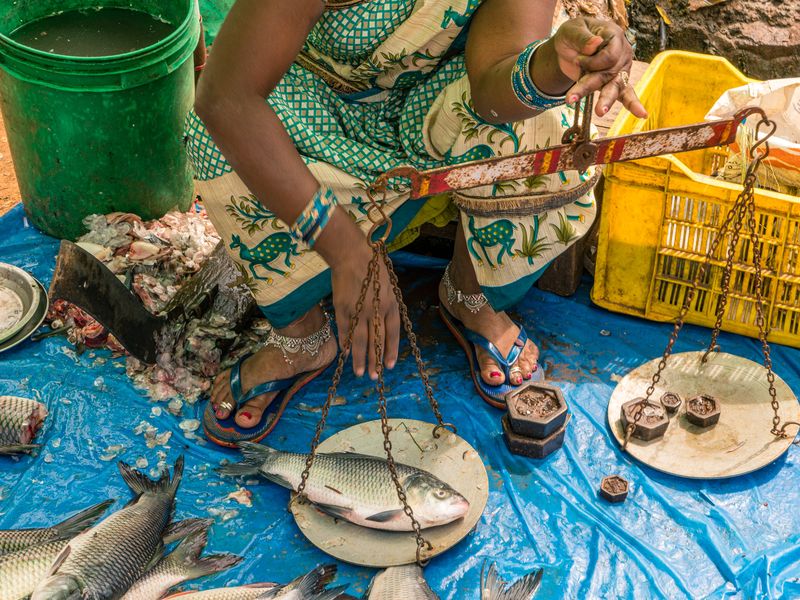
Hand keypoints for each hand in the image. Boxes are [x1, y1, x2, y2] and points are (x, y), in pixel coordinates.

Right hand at [329, 237, 399, 379]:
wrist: (352, 253)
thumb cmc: (371, 265)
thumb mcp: (387, 284)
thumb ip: (385, 303)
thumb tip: (382, 320)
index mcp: (391, 303)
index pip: (393, 332)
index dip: (391, 349)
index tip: (390, 364)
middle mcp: (377, 310)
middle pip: (378, 339)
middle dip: (377, 360)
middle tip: (375, 376)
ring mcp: (360, 310)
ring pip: (362, 339)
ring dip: (362, 358)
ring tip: (361, 374)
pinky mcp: (344, 308)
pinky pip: (345, 329)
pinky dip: (346, 342)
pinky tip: (347, 355)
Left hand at [552, 17, 646, 118]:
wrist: (568, 47)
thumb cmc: (572, 36)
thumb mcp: (571, 31)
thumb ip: (582, 38)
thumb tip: (596, 43)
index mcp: (614, 36)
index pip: (609, 56)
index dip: (592, 62)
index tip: (577, 60)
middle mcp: (621, 53)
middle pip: (610, 74)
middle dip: (589, 86)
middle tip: (572, 98)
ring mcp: (620, 69)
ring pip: (615, 87)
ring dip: (605, 100)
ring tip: (600, 111)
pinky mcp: (615, 82)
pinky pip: (627, 94)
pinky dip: (633, 104)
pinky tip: (642, 114)